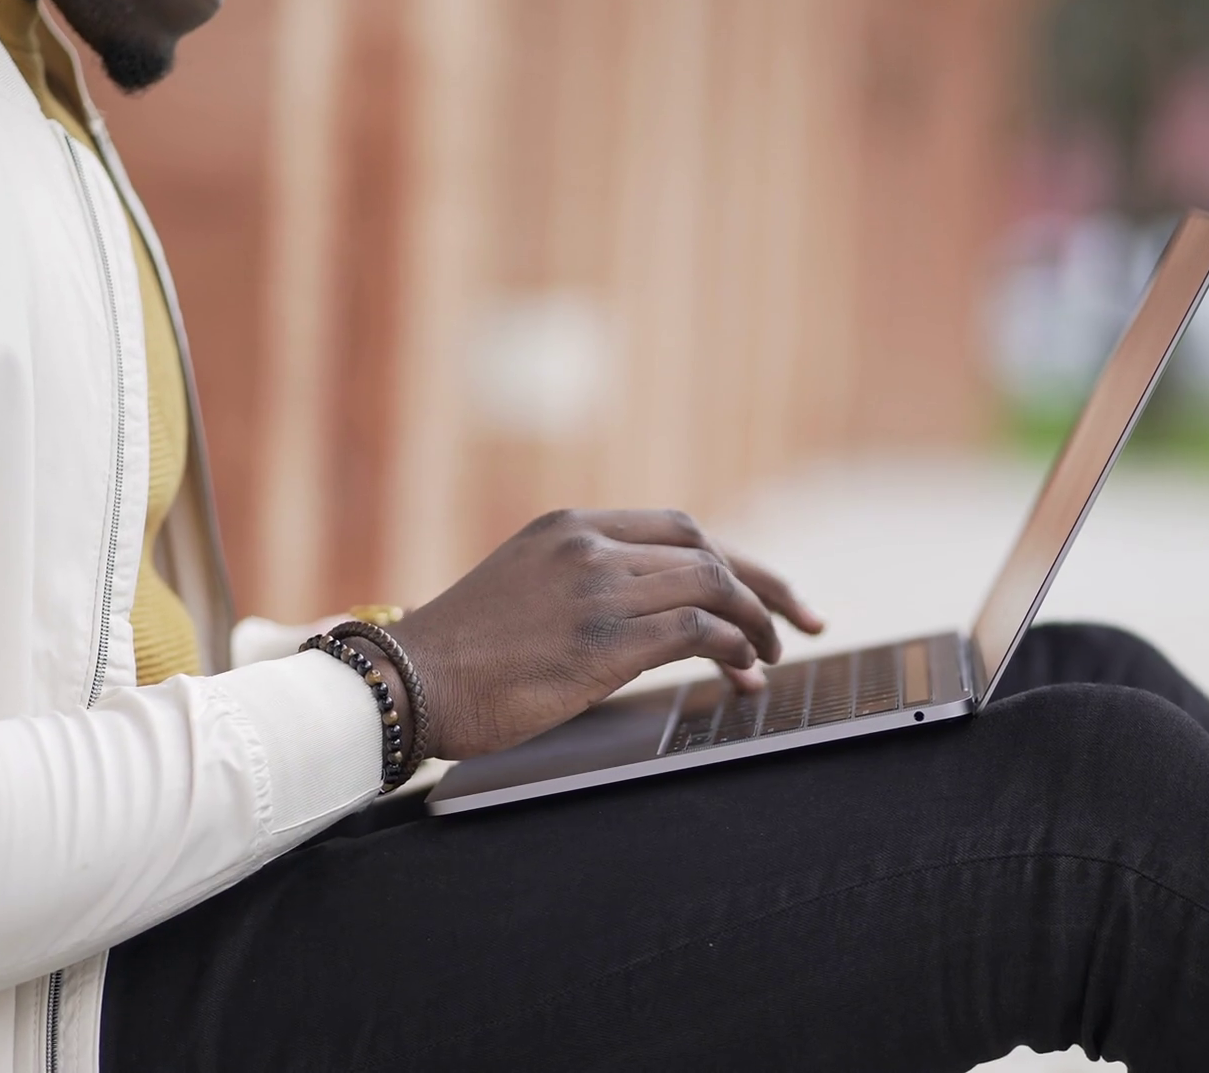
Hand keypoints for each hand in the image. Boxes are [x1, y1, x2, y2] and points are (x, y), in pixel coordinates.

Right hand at [386, 509, 823, 759]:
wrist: (406, 682)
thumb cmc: (458, 653)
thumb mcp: (522, 587)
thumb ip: (579, 582)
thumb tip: (646, 616)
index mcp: (570, 526)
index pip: (678, 527)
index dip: (733, 559)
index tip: (766, 591)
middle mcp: (589, 546)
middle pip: (707, 550)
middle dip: (765, 586)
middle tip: (803, 622)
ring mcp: (597, 590)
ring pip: (712, 586)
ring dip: (756, 624)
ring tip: (770, 659)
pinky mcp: (603, 642)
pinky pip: (698, 632)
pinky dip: (733, 651)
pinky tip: (743, 676)